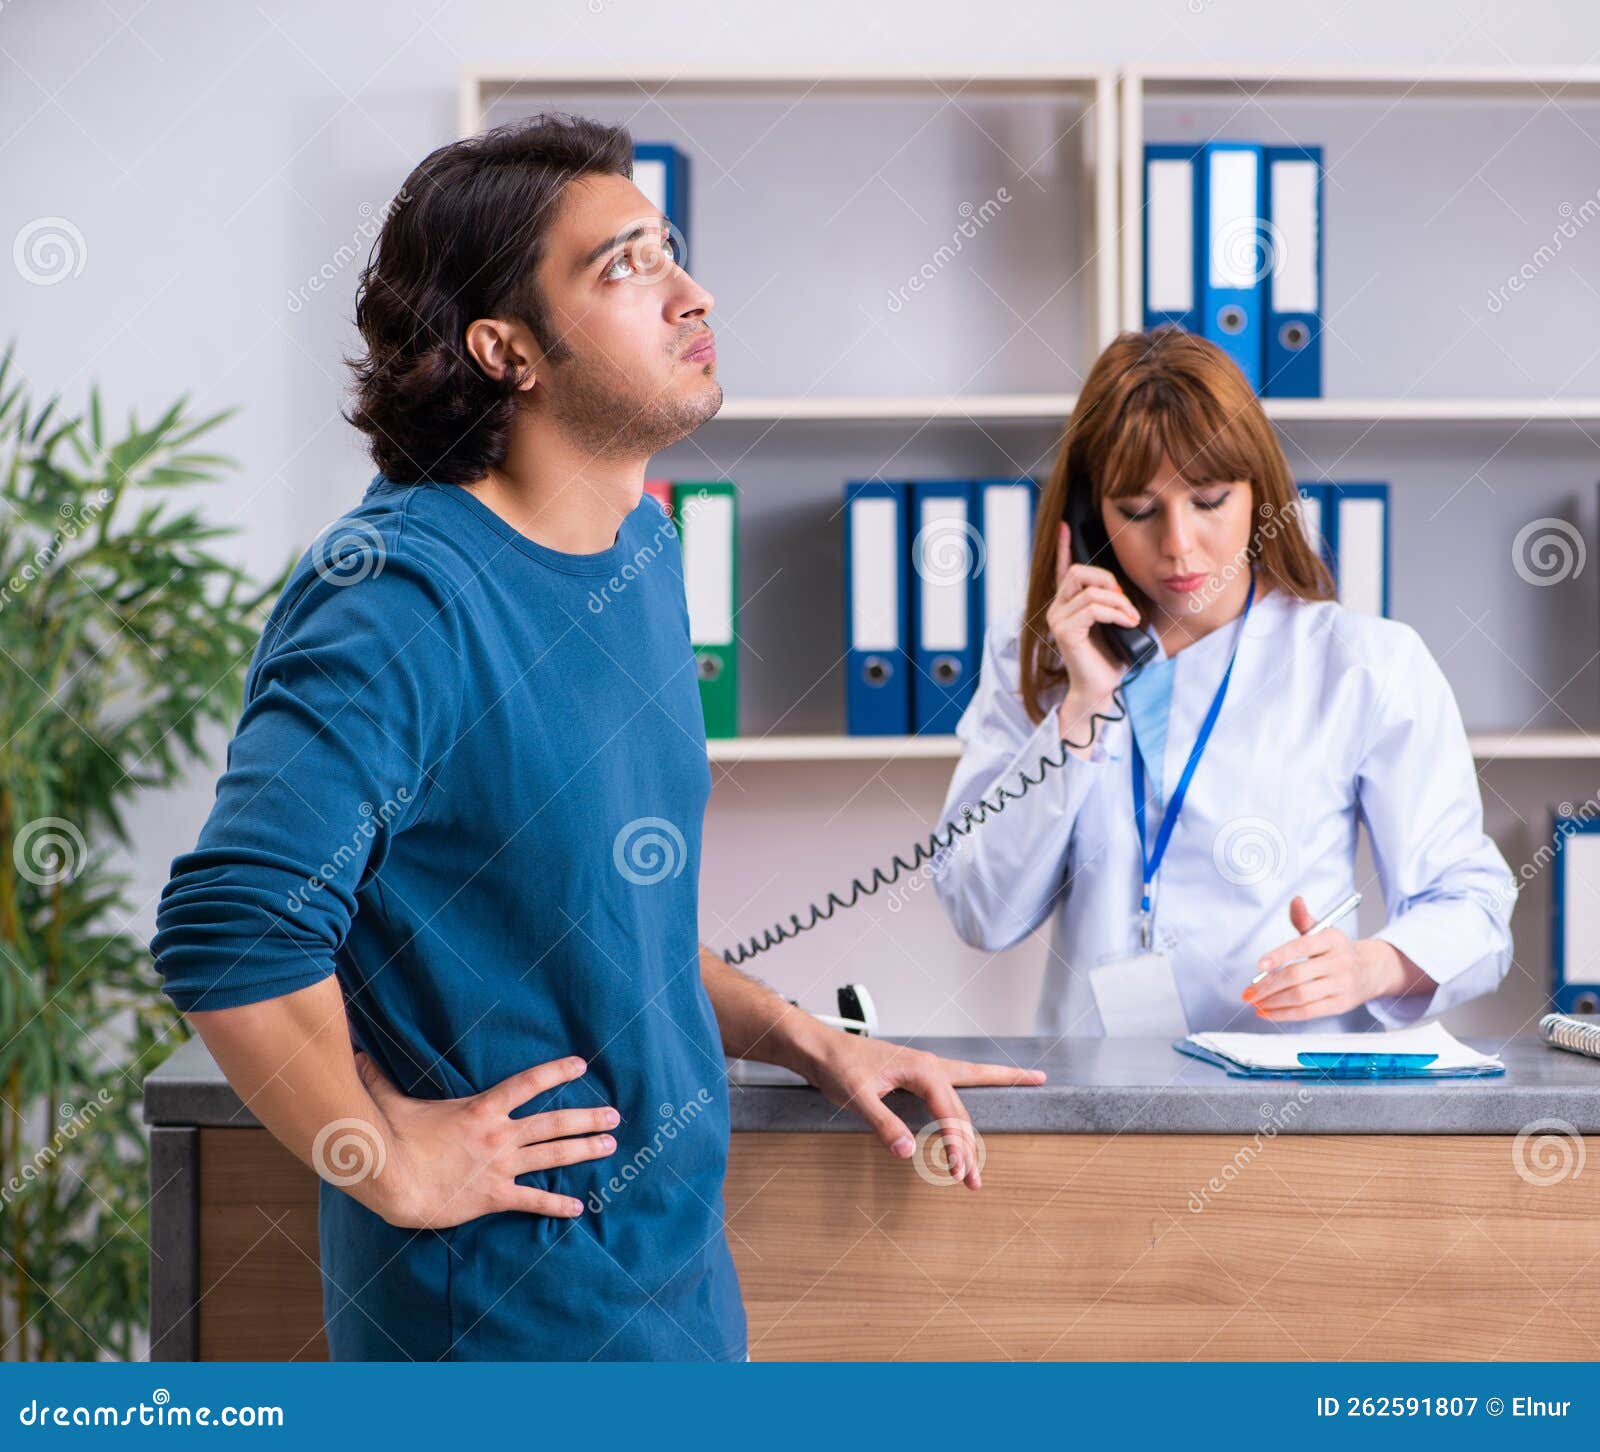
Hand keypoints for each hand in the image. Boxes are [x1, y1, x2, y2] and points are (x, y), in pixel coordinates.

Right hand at [350, 1050, 619, 1227]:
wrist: (391, 1180)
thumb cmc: (391, 1139)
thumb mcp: (391, 1101)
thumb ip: (382, 1078)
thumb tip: (357, 1054)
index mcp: (481, 1108)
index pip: (528, 1083)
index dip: (557, 1072)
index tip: (582, 1065)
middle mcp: (499, 1134)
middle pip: (553, 1122)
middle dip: (587, 1118)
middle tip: (615, 1116)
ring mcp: (500, 1166)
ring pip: (553, 1155)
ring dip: (583, 1150)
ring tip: (610, 1146)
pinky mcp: (494, 1196)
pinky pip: (532, 1201)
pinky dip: (556, 1205)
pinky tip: (578, 1208)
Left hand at [800, 1030, 1045, 1189]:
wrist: (821, 1047)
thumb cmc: (837, 1067)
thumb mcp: (857, 1097)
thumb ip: (883, 1123)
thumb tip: (906, 1151)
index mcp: (922, 1069)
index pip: (950, 1113)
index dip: (958, 1145)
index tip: (961, 1174)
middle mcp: (931, 1066)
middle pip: (961, 1111)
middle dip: (970, 1148)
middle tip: (976, 1184)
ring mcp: (927, 1068)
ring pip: (963, 1098)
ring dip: (974, 1126)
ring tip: (1000, 1134)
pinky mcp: (918, 1074)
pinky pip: (957, 1083)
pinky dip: (980, 1082)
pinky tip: (996, 1082)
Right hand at [1049, 521, 1141, 747]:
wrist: (1101, 689)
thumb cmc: (1110, 659)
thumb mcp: (1116, 623)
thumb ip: (1115, 602)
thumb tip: (1126, 587)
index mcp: (1068, 605)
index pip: (1062, 570)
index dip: (1062, 546)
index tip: (1064, 526)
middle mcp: (1057, 609)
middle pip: (1078, 571)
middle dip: (1107, 580)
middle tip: (1126, 601)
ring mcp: (1058, 620)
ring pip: (1089, 590)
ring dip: (1118, 602)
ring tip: (1132, 618)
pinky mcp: (1065, 632)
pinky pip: (1092, 608)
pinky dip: (1115, 612)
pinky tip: (1127, 623)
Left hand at [1243, 896, 1422, 1020]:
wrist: (1372, 970)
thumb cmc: (1338, 950)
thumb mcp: (1324, 930)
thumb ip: (1304, 918)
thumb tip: (1296, 901)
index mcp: (1332, 940)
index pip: (1302, 946)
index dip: (1279, 955)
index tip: (1259, 965)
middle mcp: (1339, 963)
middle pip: (1297, 975)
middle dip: (1268, 985)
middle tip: (1249, 991)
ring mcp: (1341, 985)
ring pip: (1300, 996)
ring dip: (1272, 1001)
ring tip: (1255, 1002)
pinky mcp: (1340, 1005)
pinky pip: (1308, 1012)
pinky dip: (1284, 1014)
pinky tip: (1268, 1012)